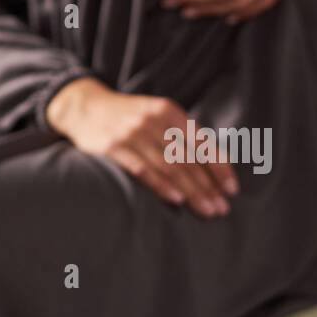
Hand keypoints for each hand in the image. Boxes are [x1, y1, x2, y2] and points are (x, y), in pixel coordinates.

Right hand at [46, 77, 237, 217]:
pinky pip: (141, 169)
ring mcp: (132, 134)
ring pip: (169, 166)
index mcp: (168, 111)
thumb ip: (180, 133)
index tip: (232, 190)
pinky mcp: (113, 147)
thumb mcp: (156, 113)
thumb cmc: (128, 116)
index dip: (219, 167)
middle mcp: (152, 120)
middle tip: (222, 209)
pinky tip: (176, 199)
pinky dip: (160, 185)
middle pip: (187, 158)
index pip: (201, 142)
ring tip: (207, 210)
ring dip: (191, 191)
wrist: (85, 106)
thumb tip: (213, 165)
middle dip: (208, 186)